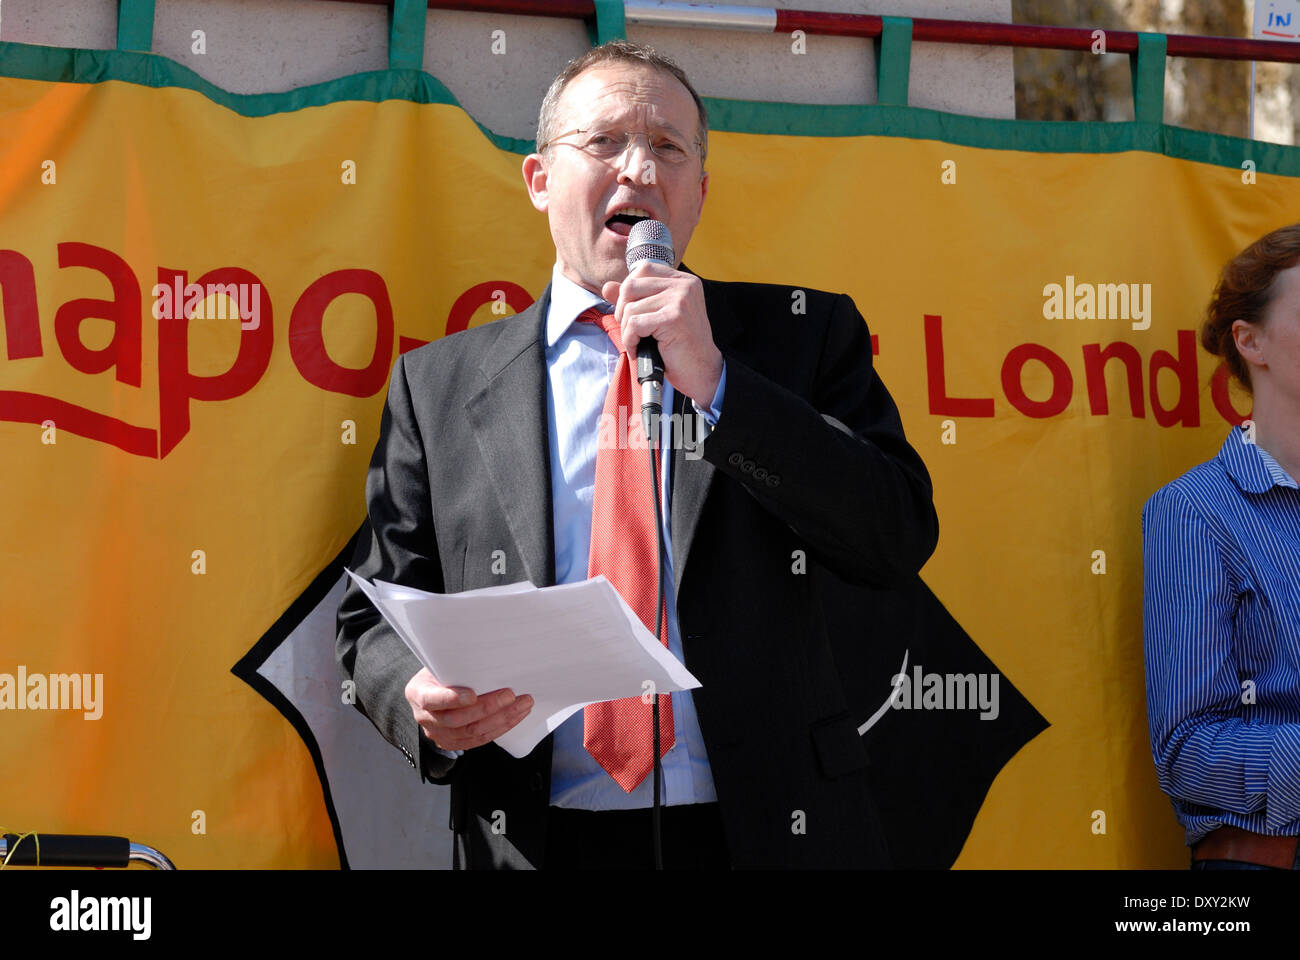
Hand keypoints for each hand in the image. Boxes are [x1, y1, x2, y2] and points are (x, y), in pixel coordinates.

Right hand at [405, 667, 533, 750]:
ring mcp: (439, 734)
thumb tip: (486, 655)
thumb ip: (455, 665)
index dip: (453, 699)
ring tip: (522, 704)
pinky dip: (501, 727)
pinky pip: (480, 740)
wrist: (432, 689)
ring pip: (472, 732)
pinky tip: (516, 715)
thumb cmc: (440, 672)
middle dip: (487, 707)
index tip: (473, 694)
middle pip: (457, 719)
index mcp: (418, 693)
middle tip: (510, 695)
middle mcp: (425, 717)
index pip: (432, 700)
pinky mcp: (454, 743)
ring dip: (502, 718)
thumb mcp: (440, 663)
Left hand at [601, 261, 722, 405]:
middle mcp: (684, 285)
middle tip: (633, 331)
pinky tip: (639, 350)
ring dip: (627, 331)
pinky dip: (630, 341)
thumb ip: (633, 299)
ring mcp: (680, 300)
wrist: (702, 371)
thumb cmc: (680, 346)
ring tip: (638, 343)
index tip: (635, 314)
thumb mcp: (655, 316)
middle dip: (622, 311)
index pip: (643, 270)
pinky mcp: (674, 318)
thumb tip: (607, 286)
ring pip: (630, 308)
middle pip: (630, 286)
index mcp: (683, 280)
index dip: (629, 292)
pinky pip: (634, 324)